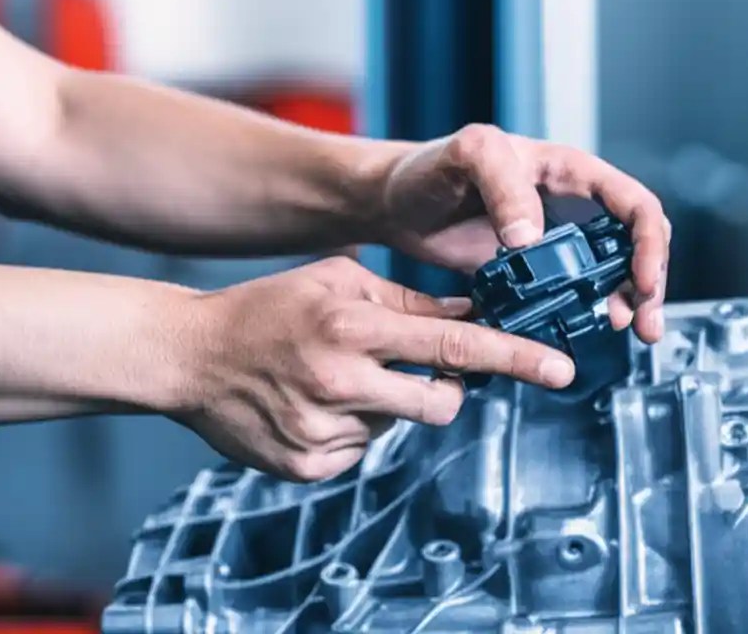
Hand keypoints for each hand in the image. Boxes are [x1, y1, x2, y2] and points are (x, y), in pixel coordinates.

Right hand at [168, 257, 575, 481]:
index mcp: (352, 326)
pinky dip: (351, 430)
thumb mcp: (336, 282)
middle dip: (443, 388)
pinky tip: (312, 404)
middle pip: (441, 402)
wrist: (186, 355)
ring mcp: (323, 430)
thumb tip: (470, 316)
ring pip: (399, 426)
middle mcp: (341, 381)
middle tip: (404, 366)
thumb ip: (406, 301)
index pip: (456, 347)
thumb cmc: (265, 308)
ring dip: (385, 404)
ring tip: (334, 378)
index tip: (561, 368)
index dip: (516, 357)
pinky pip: (362, 452)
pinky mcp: (307, 465)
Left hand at [376, 124, 669, 341]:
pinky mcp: (531, 273)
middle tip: (641, 323)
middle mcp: (570, 205)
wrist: (395, 203)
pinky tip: (580, 331)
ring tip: (620, 329)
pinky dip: (582, 313)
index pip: (634, 202)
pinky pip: (571, 293)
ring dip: (624, 300)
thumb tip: (532, 237)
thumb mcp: (468, 155)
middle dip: (648, 282)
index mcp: (569, 171)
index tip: (643, 280)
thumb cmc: (428, 166)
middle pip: (635, 242)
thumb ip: (502, 185)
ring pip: (610, 271)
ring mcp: (554, 241)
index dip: (650, 242)